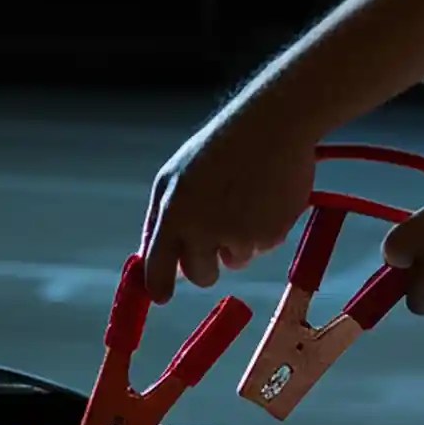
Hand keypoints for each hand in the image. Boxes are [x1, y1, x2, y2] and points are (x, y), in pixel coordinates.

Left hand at [142, 123, 317, 303]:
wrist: (272, 127)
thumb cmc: (217, 149)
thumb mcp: (173, 179)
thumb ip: (160, 220)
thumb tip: (151, 258)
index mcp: (173, 216)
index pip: (158, 268)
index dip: (158, 287)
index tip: (161, 297)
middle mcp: (203, 232)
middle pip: (200, 276)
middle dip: (205, 265)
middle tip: (213, 242)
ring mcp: (239, 236)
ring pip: (234, 261)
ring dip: (236, 244)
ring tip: (242, 203)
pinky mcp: (271, 236)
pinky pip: (263, 248)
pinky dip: (262, 231)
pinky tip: (263, 198)